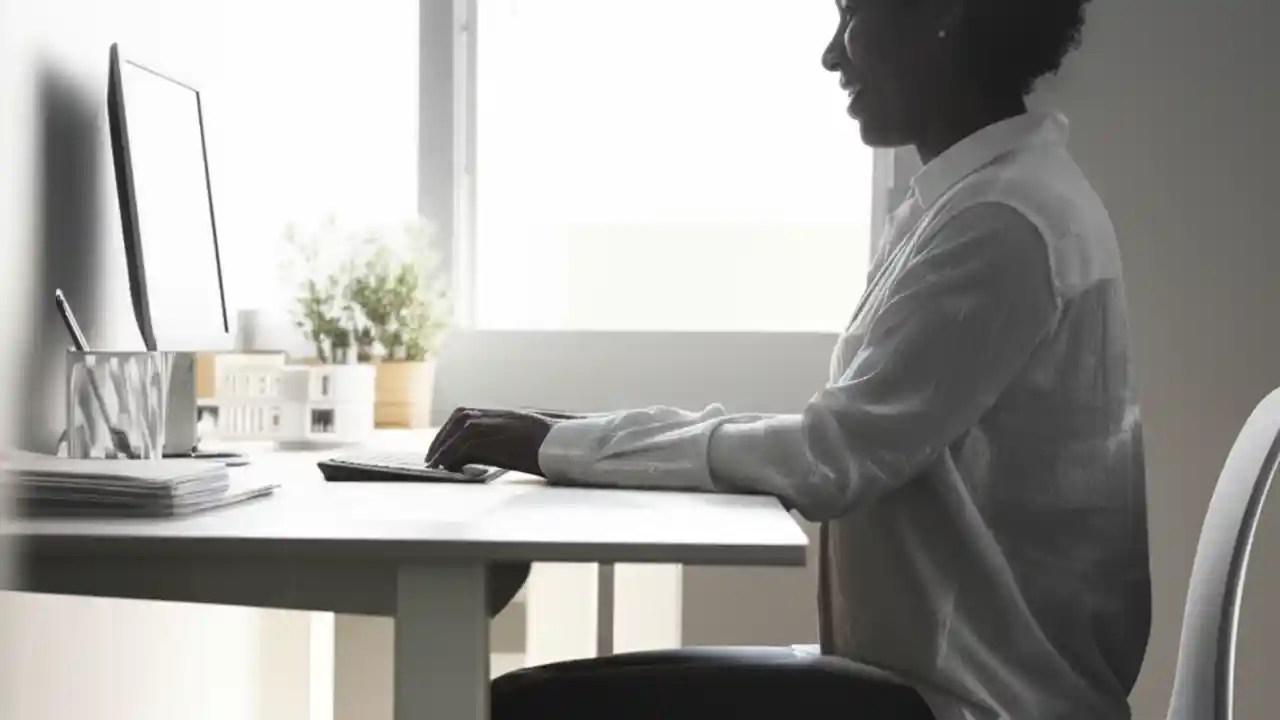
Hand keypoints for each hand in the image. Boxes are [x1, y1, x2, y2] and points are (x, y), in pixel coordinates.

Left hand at [426, 407, 557, 475]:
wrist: (567, 446)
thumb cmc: (554, 449)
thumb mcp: (528, 442)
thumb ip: (507, 442)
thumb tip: (483, 458)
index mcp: (507, 416)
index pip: (470, 414)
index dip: (452, 430)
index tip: (441, 447)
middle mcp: (501, 415)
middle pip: (461, 416)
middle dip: (443, 436)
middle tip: (432, 458)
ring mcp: (500, 422)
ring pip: (460, 425)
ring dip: (444, 444)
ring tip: (436, 463)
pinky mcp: (498, 434)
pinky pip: (466, 441)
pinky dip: (452, 452)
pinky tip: (446, 466)